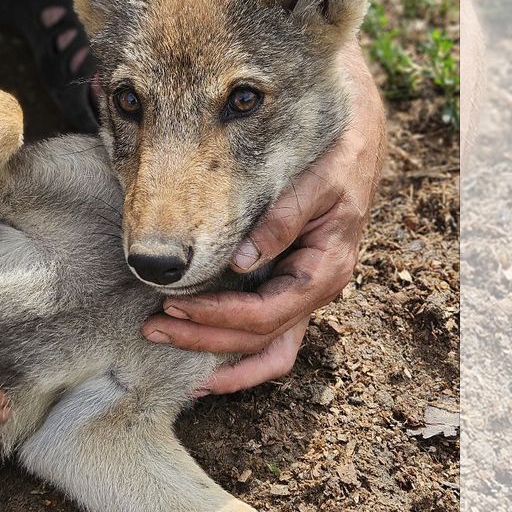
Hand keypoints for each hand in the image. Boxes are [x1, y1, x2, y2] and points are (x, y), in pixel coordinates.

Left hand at [143, 44, 385, 393]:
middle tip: (153, 329)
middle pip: (260, 339)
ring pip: (268, 351)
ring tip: (166, 345)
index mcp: (325, 270)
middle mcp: (318, 293)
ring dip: (219, 359)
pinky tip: (203, 363)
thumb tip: (241, 262)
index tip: (173, 304)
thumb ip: (283, 219)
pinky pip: (269, 338)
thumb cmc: (337, 161)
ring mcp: (305, 297)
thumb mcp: (317, 182)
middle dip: (204, 339)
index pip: (266, 313)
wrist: (358, 149)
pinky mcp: (292, 291)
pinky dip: (239, 357)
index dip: (218, 316)